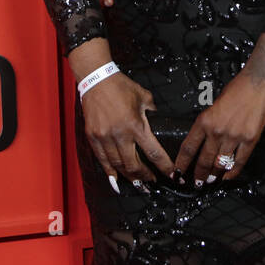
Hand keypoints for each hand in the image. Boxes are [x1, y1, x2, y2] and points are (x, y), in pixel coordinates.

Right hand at [79, 73, 176, 190]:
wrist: (96, 80)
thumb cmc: (121, 86)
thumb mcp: (144, 96)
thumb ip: (152, 111)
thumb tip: (158, 120)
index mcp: (136, 125)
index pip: (153, 152)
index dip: (164, 167)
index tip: (171, 176)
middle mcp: (120, 135)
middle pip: (134, 165)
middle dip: (145, 177)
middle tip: (152, 183)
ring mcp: (105, 137)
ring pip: (118, 166)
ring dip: (129, 177)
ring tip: (138, 185)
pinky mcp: (93, 137)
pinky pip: (102, 160)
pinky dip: (110, 172)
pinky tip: (116, 181)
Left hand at [175, 35, 264, 185]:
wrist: (257, 83)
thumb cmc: (236, 90)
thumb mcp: (213, 105)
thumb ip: (208, 123)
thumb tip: (203, 140)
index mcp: (205, 120)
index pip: (188, 147)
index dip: (181, 163)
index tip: (178, 173)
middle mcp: (217, 131)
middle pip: (203, 160)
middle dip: (198, 175)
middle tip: (195, 183)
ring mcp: (234, 137)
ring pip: (220, 164)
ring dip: (214, 176)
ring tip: (210, 182)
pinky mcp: (250, 140)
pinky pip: (239, 162)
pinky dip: (232, 172)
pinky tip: (227, 178)